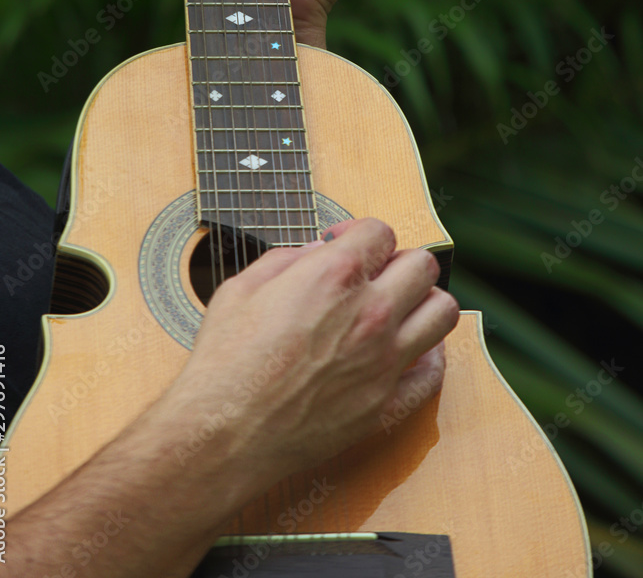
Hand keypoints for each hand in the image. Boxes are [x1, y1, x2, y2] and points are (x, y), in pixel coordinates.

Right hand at [168, 219, 458, 493]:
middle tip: (374, 275)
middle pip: (423, 265)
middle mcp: (370, 312)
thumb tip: (316, 252)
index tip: (343, 245)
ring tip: (398, 308)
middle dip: (398, 260)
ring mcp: (384, 360)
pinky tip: (404, 351)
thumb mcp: (242, 287)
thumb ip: (287, 259)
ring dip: (424, 302)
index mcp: (334, 275)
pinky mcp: (386, 404)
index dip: (359, 233)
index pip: (381, 231)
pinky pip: (433, 372)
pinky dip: (426, 356)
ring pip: (444, 312)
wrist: (223, 435)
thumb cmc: (224, 362)